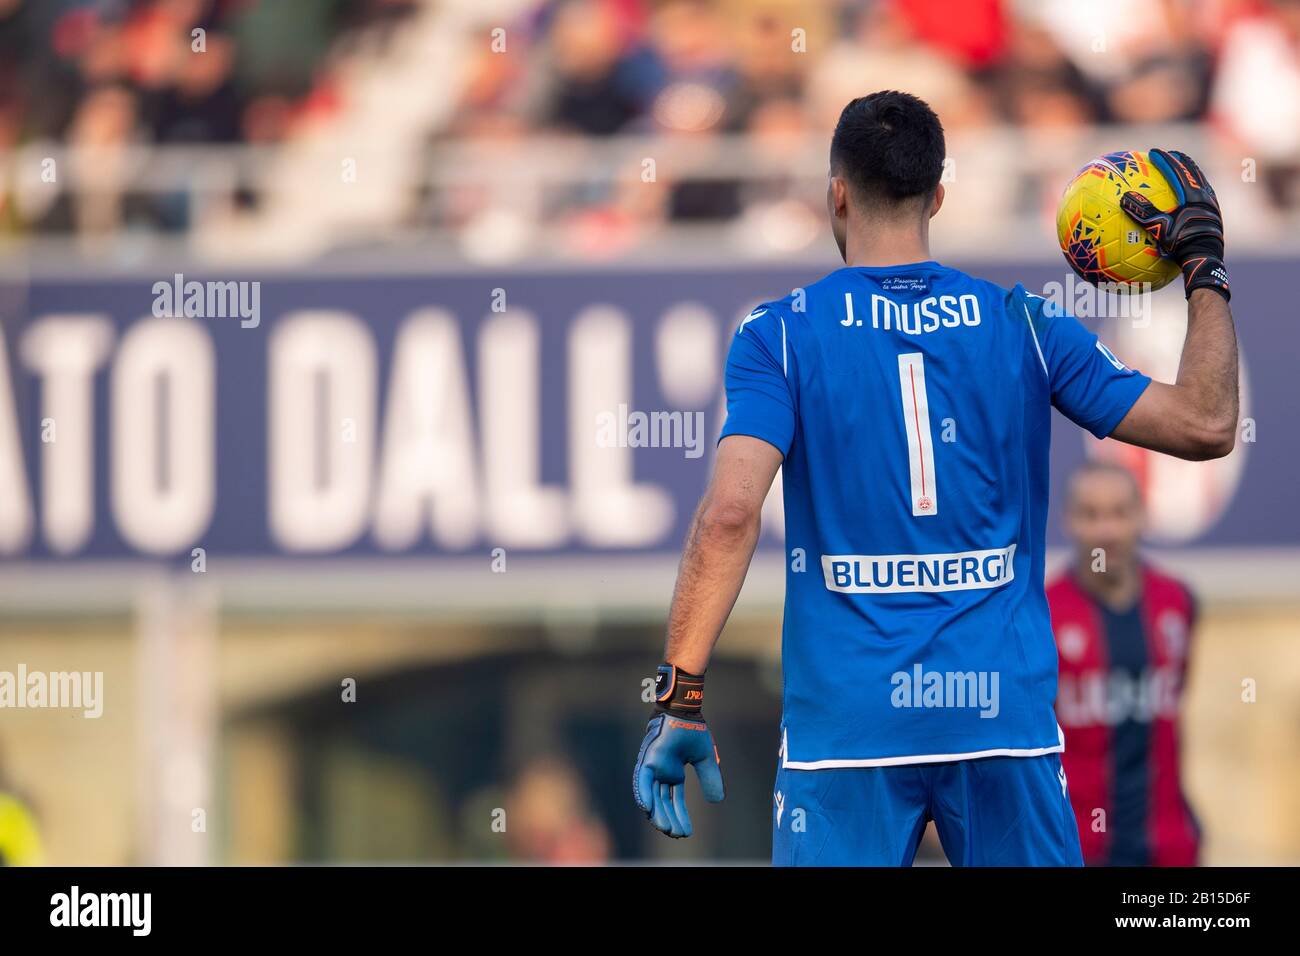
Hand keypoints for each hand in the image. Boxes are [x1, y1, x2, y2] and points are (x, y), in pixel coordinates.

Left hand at [633, 713, 724, 837]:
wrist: (685, 711)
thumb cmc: (692, 730)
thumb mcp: (706, 759)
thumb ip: (710, 778)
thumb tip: (718, 801)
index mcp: (674, 773)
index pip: (675, 800)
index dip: (680, 816)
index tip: (686, 831)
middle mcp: (662, 773)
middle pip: (663, 802)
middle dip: (669, 818)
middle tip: (676, 834)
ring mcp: (653, 767)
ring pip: (652, 795)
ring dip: (657, 812)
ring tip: (665, 829)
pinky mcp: (647, 759)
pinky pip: (642, 780)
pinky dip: (644, 794)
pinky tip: (648, 809)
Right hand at [1120, 148, 1228, 299]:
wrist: (1205, 258)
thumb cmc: (1181, 245)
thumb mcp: (1159, 228)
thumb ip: (1143, 212)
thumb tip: (1124, 197)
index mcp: (1193, 195)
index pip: (1177, 171)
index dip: (1165, 160)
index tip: (1153, 152)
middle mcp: (1205, 197)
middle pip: (1193, 173)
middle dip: (1182, 162)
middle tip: (1173, 154)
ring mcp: (1212, 207)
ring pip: (1202, 184)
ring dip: (1192, 175)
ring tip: (1185, 170)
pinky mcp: (1215, 218)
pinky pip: (1205, 198)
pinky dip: (1197, 193)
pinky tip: (1191, 198)